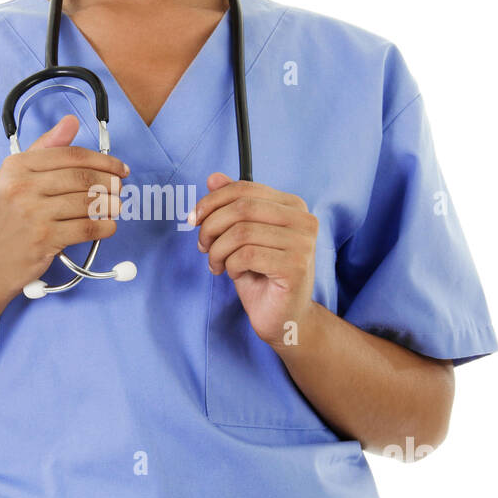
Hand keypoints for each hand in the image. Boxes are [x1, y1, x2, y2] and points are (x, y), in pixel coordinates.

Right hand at [0, 113, 127, 302]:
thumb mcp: (17, 177)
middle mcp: (22, 187)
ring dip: (110, 205)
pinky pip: (86, 228)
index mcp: (17, 166)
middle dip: (110, 182)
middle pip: (82, 177)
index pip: (71, 155)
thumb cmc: (9, 218)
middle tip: (120, 189)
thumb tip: (71, 122)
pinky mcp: (44, 239)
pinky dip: (104, 227)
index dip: (103, 160)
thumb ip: (46, 149)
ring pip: (87, 202)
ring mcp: (32, 213)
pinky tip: (108, 226)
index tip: (119, 168)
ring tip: (116, 207)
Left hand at [189, 173, 318, 349]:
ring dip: (218, 251)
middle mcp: (304, 220)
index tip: (193, 219)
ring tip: (217, 265)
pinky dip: (230, 265)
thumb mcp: (241, 237)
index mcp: (292, 206)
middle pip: (242, 208)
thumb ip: (232, 206)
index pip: (245, 188)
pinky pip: (247, 255)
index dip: (212, 201)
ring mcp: (303, 244)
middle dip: (211, 226)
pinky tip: (234, 274)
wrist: (283, 318)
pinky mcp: (296, 267)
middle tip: (203, 247)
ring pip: (241, 232)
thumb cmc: (262, 276)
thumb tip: (213, 178)